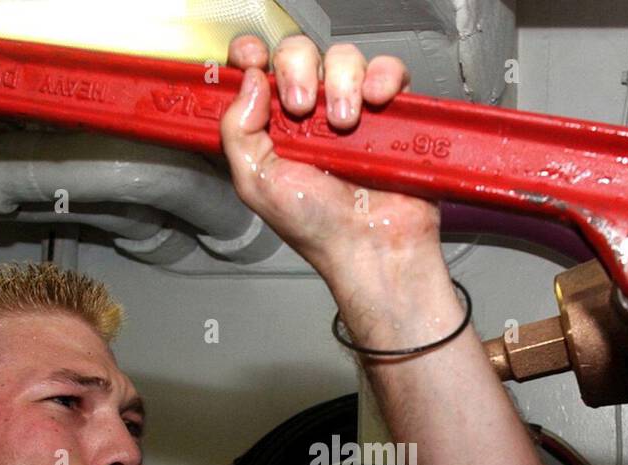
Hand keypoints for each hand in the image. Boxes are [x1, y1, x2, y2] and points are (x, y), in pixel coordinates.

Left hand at [218, 33, 441, 280]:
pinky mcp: (391, 113)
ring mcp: (353, 111)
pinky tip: (375, 102)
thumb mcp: (256, 184)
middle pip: (299, 53)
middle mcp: (312, 116)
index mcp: (274, 128)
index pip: (255, 70)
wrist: (372, 247)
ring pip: (343, 58)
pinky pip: (388, 71)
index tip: (252, 60)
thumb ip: (236, 131)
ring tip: (344, 123)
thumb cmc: (319, 230)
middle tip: (301, 107)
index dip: (250, 55)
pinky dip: (382, 77)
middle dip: (296, 69)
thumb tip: (247, 81)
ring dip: (342, 82)